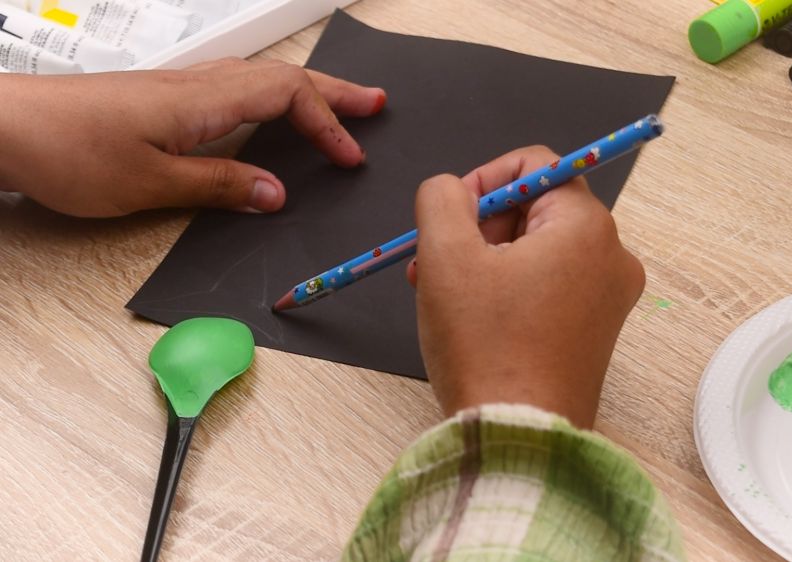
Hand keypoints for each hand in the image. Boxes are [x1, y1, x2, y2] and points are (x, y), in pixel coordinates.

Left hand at [0, 58, 384, 216]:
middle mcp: (198, 86)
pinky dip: (271, 97)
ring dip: (306, 91)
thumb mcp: (151, 184)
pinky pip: (236, 87)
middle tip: (374, 103)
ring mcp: (181, 89)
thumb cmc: (69, 151)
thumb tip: (275, 194)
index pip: (286, 97)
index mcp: (203, 101)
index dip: (326, 124)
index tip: (350, 158)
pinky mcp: (164, 100)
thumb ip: (220, 186)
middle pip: (283, 77)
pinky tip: (270, 115)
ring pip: (260, 79)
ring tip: (337, 105)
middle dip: (334, 91)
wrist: (6, 128)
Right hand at [409, 146, 644, 427]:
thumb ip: (441, 198)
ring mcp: (610, 297)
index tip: (450, 215)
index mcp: (587, 227)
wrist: (519, 438)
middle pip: (537, 208)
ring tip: (441, 291)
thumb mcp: (446, 256)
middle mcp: (612, 256)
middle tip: (434, 259)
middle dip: (480, 226)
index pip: (535, 165)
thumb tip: (451, 188)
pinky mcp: (597, 330)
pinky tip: (471, 314)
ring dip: (487, 259)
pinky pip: (550, 285)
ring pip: (539, 249)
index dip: (483, 180)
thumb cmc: (485, 347)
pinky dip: (510, 288)